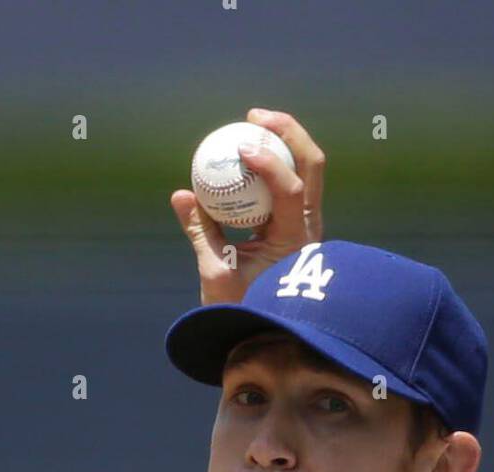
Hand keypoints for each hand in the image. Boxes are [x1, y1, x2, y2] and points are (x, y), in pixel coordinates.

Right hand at [171, 108, 325, 305]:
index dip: (269, 163)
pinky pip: (291, 180)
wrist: (267, 332)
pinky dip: (273, 160)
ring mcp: (308, 223)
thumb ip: (200, 231)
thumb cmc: (242, 308)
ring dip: (284, 140)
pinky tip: (248, 148)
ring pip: (308, 169)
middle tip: (254, 117)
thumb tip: (181, 194)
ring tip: (252, 123)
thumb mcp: (216, 272)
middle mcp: (310, 228)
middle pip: (312, 166)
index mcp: (296, 241)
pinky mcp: (298, 222)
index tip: (241, 148)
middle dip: (288, 132)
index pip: (292, 191)